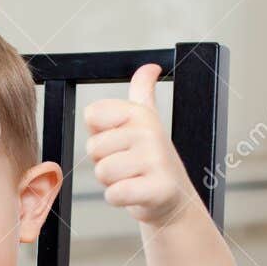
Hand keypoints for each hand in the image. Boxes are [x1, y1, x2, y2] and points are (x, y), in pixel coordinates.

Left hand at [82, 63, 196, 225]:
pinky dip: (118, 198)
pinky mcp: (158, 189)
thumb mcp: (146, 122)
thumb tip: (150, 67)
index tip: (119, 142)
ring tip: (132, 179)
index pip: (92, 115)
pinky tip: (136, 194)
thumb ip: (143, 92)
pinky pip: (114, 194)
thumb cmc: (150, 160)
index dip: (99, 134)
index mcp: (141, 113)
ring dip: (112, 181)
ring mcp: (157, 160)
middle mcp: (150, 132)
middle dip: (105, 162)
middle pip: (94, 147)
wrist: (174, 199)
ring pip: (102, 171)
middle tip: (127, 166)